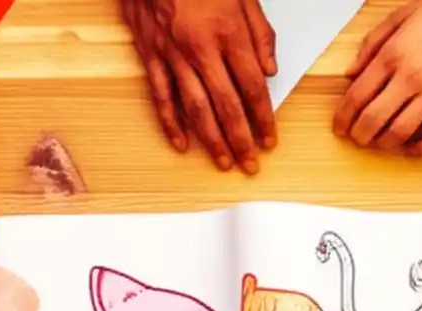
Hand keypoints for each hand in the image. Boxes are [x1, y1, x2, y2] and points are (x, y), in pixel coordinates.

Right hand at [122, 0, 276, 173]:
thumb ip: (260, 33)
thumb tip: (271, 71)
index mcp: (228, 33)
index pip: (253, 87)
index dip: (263, 118)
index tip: (270, 140)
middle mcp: (201, 48)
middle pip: (226, 106)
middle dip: (241, 140)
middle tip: (250, 165)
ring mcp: (172, 53)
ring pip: (195, 107)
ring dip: (210, 140)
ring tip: (222, 162)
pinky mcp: (149, 53)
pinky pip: (161, 95)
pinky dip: (170, 122)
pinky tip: (181, 143)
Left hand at [334, 0, 421, 153]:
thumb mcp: (402, 15)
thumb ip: (372, 44)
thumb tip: (350, 73)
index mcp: (393, 53)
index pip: (357, 95)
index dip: (343, 117)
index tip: (339, 126)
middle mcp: (412, 75)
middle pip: (373, 119)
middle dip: (359, 135)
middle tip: (356, 139)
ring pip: (400, 131)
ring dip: (385, 144)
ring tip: (380, 144)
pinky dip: (420, 148)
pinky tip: (412, 148)